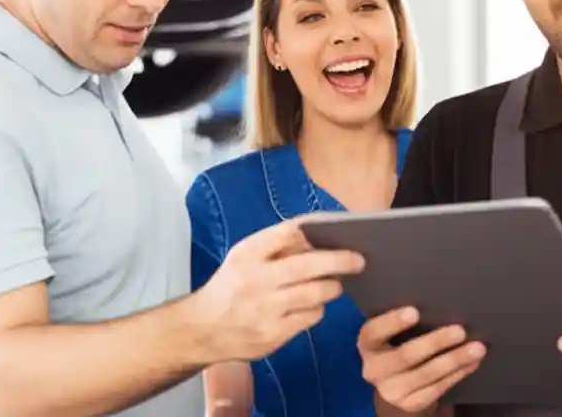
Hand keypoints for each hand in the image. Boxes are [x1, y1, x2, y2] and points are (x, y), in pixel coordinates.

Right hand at [192, 219, 364, 362]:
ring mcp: (265, 309)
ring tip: (335, 284)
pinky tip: (313, 305)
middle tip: (359, 260)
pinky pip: (310, 317)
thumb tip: (319, 237)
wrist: (202, 330)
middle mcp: (256, 279)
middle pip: (309, 265)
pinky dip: (316, 309)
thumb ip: (276, 247)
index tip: (339, 228)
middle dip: (340, 260)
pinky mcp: (273, 334)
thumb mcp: (244, 258)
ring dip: (331, 287)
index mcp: (247, 254)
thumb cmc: (231, 287)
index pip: (289, 232)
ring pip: (315, 294)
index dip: (318, 228)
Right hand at [358, 306, 485, 412]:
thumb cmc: (399, 343)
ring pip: (426, 375)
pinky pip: (437, 389)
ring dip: (454, 360)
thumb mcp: (393, 333)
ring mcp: (391, 391)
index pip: (373, 332)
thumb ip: (406, 319)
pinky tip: (472, 363)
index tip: (415, 311)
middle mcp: (374, 369)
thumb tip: (441, 301)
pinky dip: (457, 374)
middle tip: (460, 330)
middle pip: (405, 356)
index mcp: (368, 344)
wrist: (397, 383)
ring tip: (477, 348)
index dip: (392, 322)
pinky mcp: (410, 403)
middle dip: (435, 342)